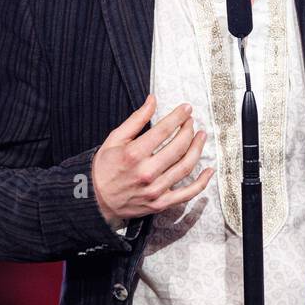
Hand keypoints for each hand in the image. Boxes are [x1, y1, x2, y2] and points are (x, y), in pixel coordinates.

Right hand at [91, 93, 213, 227]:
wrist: (95, 200)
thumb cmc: (104, 168)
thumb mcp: (114, 139)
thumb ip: (136, 120)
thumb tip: (153, 100)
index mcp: (134, 154)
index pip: (164, 130)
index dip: (178, 116)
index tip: (186, 109)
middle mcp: (146, 172)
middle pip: (178, 147)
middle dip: (188, 130)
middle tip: (191, 121)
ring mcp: (155, 190)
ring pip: (186, 166)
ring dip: (197, 148)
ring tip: (201, 136)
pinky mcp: (161, 203)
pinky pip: (187, 193)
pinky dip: (202, 182)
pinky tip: (209, 170)